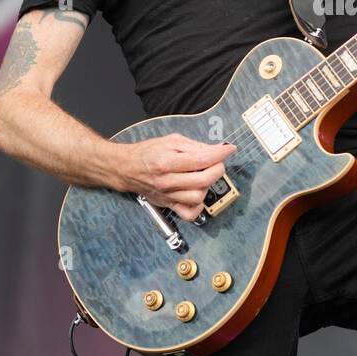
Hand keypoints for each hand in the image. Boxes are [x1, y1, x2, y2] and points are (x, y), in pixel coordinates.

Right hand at [119, 133, 236, 221]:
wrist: (128, 168)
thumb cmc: (149, 153)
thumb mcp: (171, 141)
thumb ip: (195, 146)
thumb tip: (217, 149)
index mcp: (166, 161)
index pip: (201, 160)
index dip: (220, 154)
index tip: (228, 149)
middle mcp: (166, 180)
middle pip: (203, 180)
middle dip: (217, 169)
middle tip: (217, 162)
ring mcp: (168, 195)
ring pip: (198, 197)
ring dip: (208, 185)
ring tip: (205, 176)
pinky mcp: (169, 205)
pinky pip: (189, 214)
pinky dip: (199, 206)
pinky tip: (198, 193)